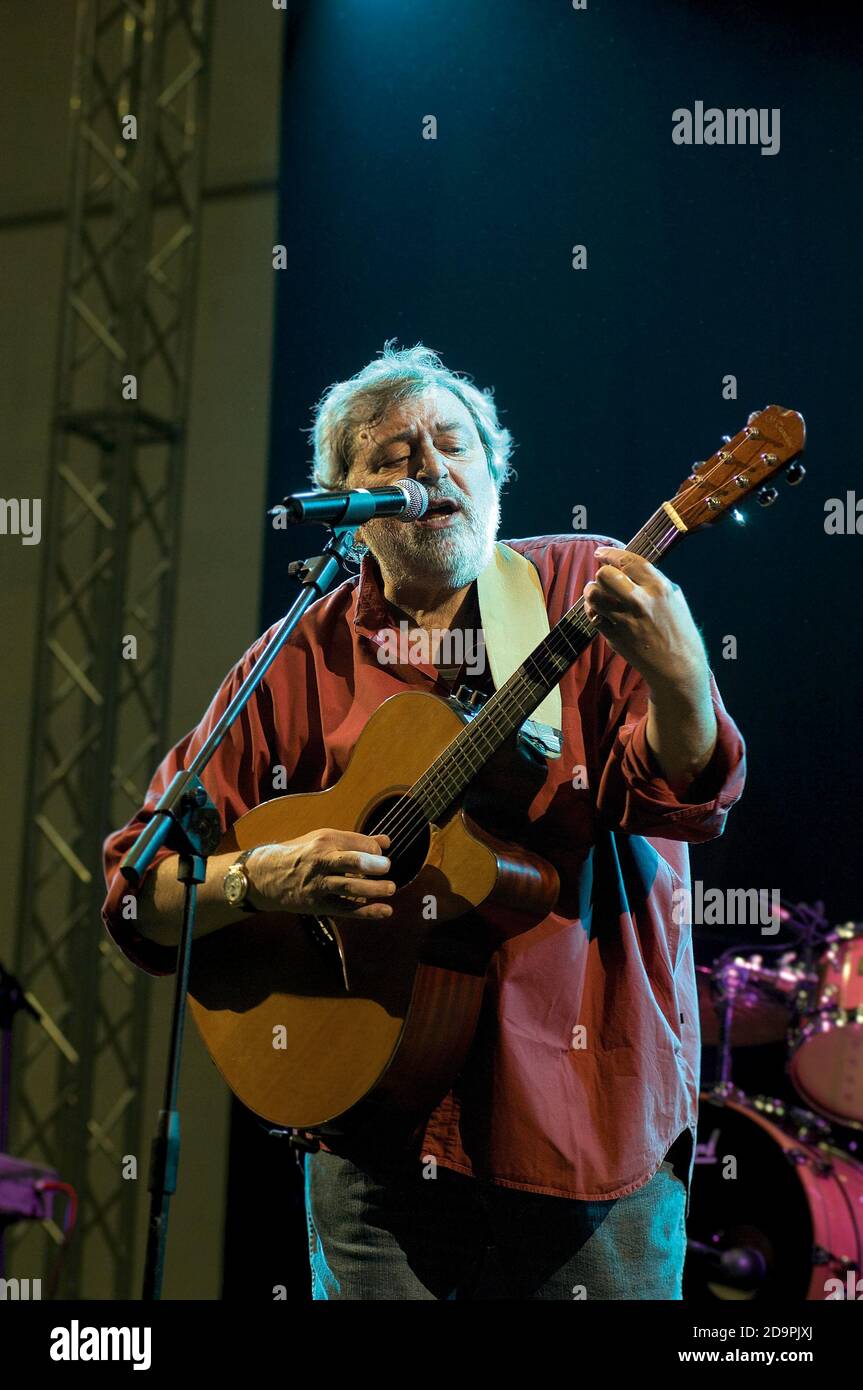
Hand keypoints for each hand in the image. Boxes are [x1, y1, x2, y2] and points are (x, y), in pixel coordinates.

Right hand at [243, 830, 395, 918]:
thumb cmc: (302, 854)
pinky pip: (345, 909)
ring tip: (391, 888)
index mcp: (325, 840)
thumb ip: (356, 842)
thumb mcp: (324, 839)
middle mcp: (321, 861)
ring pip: (349, 887)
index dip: (374, 849)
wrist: (267, 876)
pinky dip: (367, 912)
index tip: (380, 855)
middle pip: (350, 862)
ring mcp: (319, 884)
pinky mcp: (318, 904)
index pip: (357, 842)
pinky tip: (385, 911)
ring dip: (373, 889)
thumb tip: (386, 841)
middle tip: (387, 867)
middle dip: (372, 864)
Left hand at [584, 547, 708, 696]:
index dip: (609, 553)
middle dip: (601, 573)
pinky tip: (601, 612)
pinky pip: (593, 616)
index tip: (601, 552)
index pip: (627, 560)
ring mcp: (625, 620)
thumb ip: (653, 581)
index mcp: (659, 588)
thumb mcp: (675, 598)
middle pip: (604, 575)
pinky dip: (593, 611)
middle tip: (603, 578)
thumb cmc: (679, 630)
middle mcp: (640, 602)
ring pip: (593, 595)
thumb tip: (629, 567)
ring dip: (592, 592)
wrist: (677, 667)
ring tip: (599, 594)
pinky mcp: (614, 636)